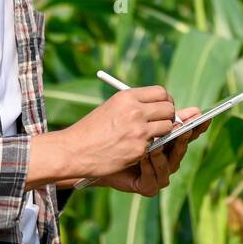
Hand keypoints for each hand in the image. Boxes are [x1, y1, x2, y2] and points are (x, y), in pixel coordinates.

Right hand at [60, 85, 177, 178]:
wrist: (73, 151)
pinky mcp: (139, 149)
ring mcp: (139, 131)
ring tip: (148, 136)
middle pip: (169, 108)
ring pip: (167, 127)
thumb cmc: (91, 130)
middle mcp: (135, 111)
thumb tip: (159, 105)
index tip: (163, 108)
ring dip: (162, 133)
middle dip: (168, 116)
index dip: (166, 101)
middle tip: (162, 123)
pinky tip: (135, 149)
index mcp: (127, 97)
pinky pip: (156, 145)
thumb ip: (134, 104)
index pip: (161, 93)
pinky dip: (149, 148)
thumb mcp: (112, 107)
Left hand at [104, 107, 212, 195]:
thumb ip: (161, 114)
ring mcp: (160, 174)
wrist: (89, 159)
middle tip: (182, 128)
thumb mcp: (138, 121)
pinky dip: (149, 167)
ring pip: (171, 164)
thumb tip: (189, 105)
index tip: (202, 116)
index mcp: (169, 142)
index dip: (197, 125)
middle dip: (182, 138)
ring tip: (157, 144)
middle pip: (183, 148)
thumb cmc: (114, 138)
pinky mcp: (149, 187)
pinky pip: (154, 177)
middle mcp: (168, 159)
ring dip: (163, 153)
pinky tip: (143, 158)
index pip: (190, 133)